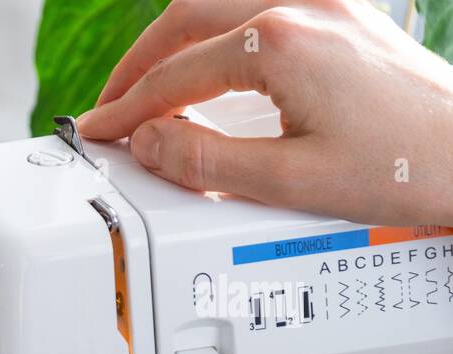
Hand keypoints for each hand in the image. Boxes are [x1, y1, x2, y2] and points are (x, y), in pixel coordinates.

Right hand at [77, 0, 452, 225]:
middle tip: (113, 107)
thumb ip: (206, 162)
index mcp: (280, 44)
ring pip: (222, 3)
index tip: (100, 134)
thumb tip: (151, 143)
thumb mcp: (290, 181)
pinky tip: (212, 62)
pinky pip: (260, 6)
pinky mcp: (348, 20)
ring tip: (151, 83)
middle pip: (188, 19)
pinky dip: (218, 33)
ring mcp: (329, 8)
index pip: (175, 77)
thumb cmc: (408, 168)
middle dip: (140, 64)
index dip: (128, 111)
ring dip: (176, 40)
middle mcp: (304, 9)